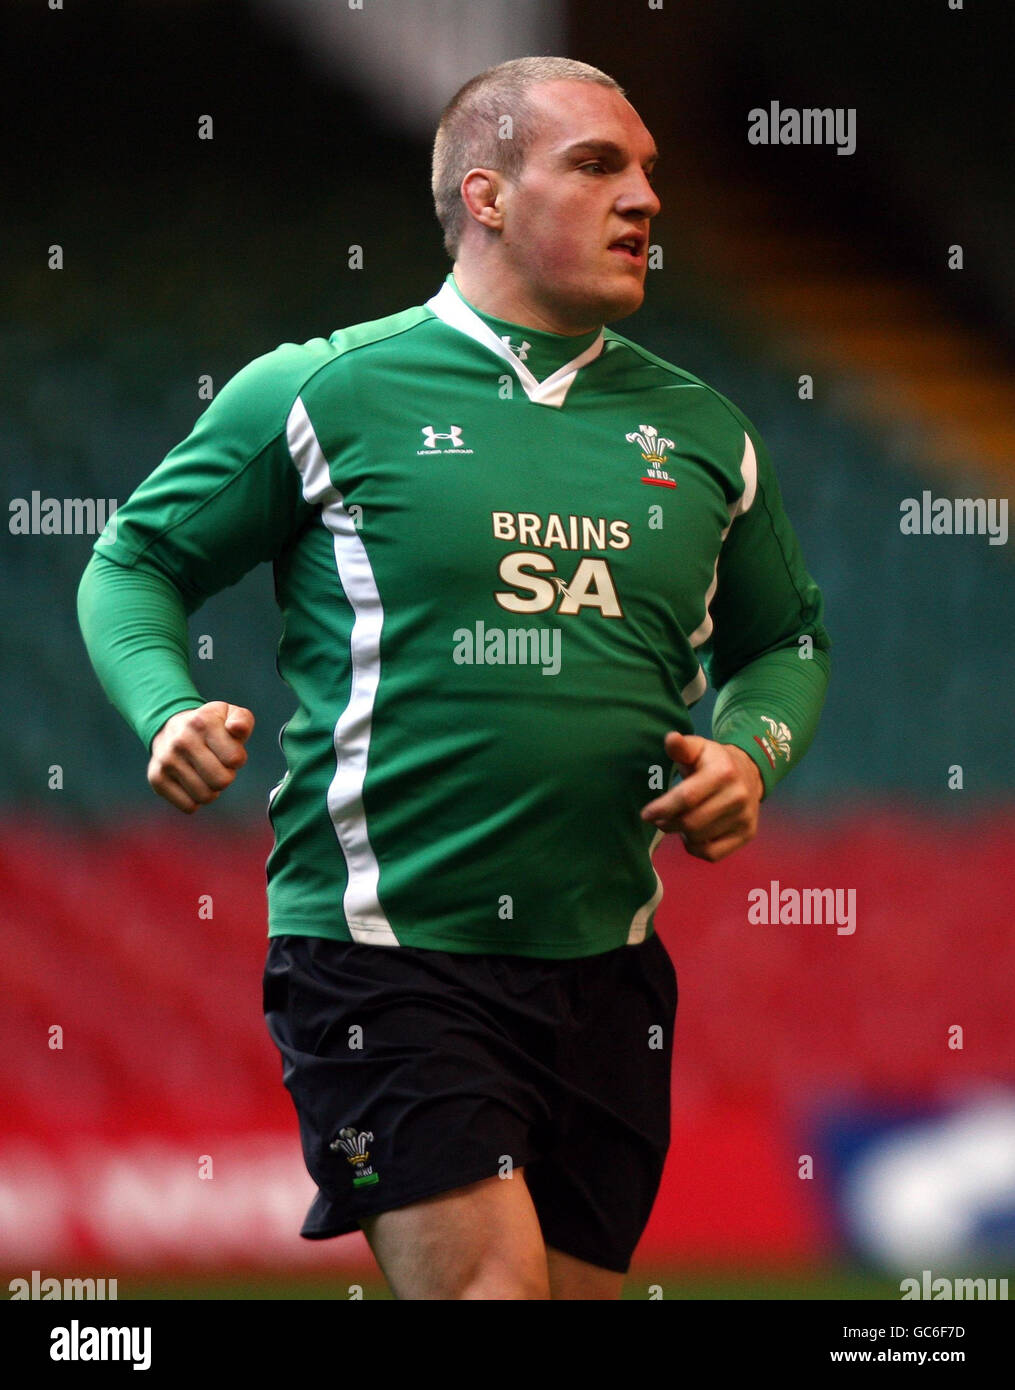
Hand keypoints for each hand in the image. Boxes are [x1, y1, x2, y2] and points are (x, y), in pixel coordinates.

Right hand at [147, 701, 254, 812]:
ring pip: (205, 797)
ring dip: (211, 789)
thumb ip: (242, 721)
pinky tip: (191, 783)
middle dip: (226, 776)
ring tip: (205, 773)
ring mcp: (167, 761)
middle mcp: (181, 741)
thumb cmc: (210, 726)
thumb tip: (236, 728)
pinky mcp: (156, 779)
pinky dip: (195, 800)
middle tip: (217, 765)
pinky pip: (188, 806)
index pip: (235, 759)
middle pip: (222, 781)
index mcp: (202, 723)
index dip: (237, 759)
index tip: (229, 751)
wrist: (169, 727)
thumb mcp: (229, 714)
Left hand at [640, 731, 762, 861]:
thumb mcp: (697, 748)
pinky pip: (712, 854)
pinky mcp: (747, 834)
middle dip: (668, 824)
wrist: (749, 774)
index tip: (646, 814)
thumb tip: (671, 739)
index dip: (662, 808)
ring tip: (679, 822)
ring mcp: (745, 817)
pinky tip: (692, 835)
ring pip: (699, 839)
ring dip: (682, 834)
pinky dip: (696, 848)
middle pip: (691, 822)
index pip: (687, 797)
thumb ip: (681, 747)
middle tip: (660, 820)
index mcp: (723, 772)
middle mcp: (738, 796)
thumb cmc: (712, 762)